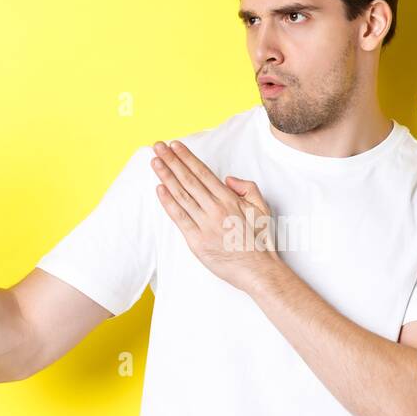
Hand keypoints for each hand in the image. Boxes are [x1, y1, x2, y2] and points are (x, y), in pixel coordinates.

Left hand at [150, 139, 284, 292]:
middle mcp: (215, 208)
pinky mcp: (197, 241)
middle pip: (188, 179)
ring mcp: (204, 224)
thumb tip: (228, 178)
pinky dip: (168, 202)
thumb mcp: (261, 207)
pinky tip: (159, 189)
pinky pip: (179, 218)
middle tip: (158, 147)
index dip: (187, 158)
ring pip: (181, 195)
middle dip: (171, 161)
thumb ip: (247, 187)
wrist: (258, 269)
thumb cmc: (260, 241)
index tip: (175, 146)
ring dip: (166, 177)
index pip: (202, 173)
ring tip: (155, 162)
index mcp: (229, 199)